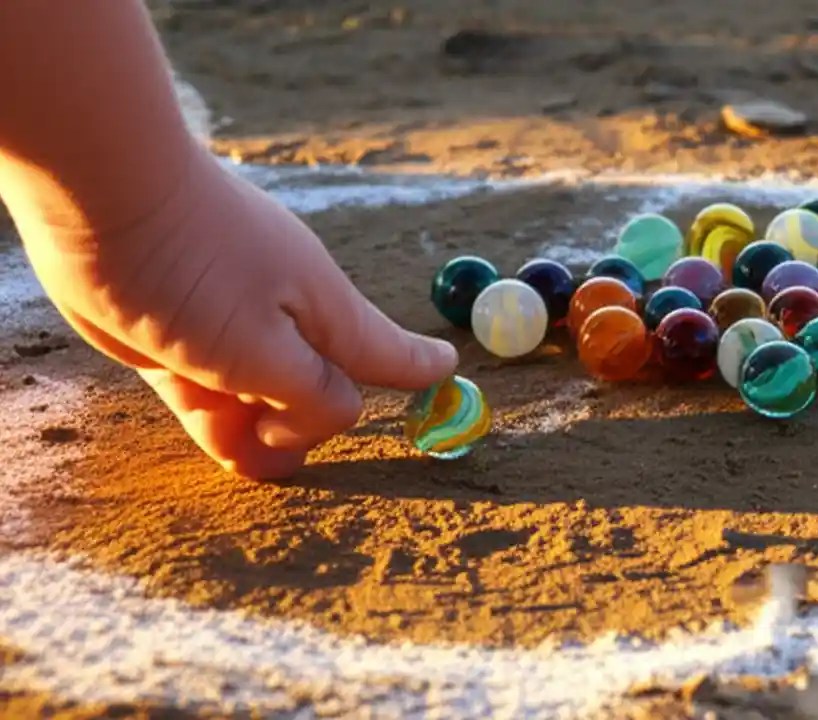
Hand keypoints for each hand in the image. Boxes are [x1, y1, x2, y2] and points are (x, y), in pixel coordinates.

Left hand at [20, 150, 456, 478]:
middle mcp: (285, 317)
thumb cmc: (195, 268)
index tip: (445, 376)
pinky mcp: (176, 333)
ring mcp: (230, 323)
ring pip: (258, 394)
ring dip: (255, 431)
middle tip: (270, 448)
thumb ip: (313, 394)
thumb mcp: (265, 351)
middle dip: (304, 426)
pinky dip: (217, 419)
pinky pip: (210, 388)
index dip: (418, 370)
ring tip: (243, 457)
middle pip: (316, 386)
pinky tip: (221, 441)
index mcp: (324, 312)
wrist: (99, 194)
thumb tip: (338, 418)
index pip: (388, 351)